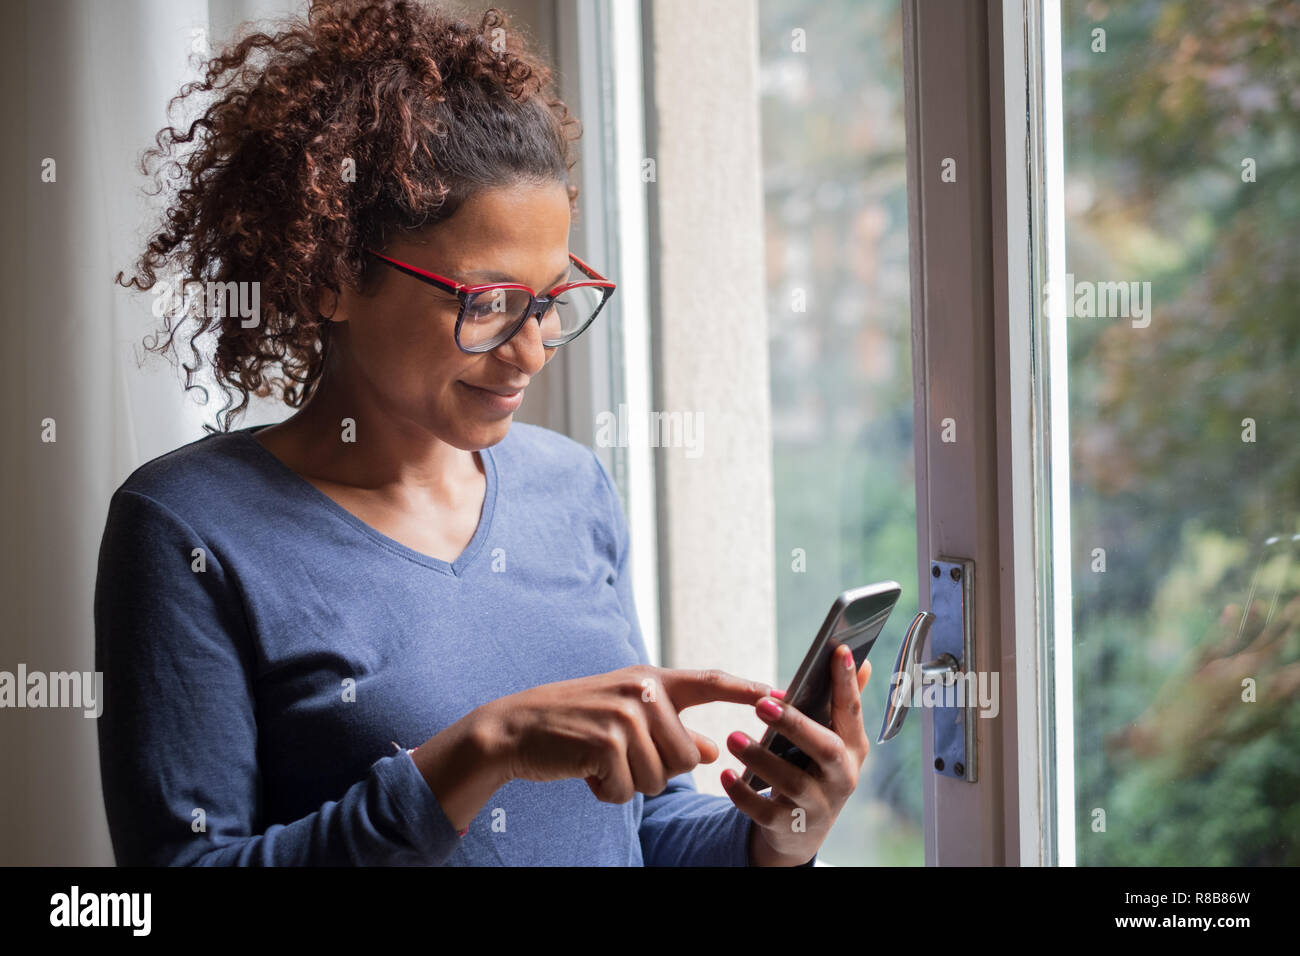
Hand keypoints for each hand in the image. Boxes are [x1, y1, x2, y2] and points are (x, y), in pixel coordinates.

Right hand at [480, 665, 772, 802]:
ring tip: (597, 759)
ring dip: (627, 783)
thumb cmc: (572, 724)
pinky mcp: (607, 742)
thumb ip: (669, 730)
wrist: (515, 728)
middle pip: (686, 758)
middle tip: (616, 756)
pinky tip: (584, 770)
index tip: (781, 693)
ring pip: (659, 779)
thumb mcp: (625, 718)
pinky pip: (626, 791)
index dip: (747, 689)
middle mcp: (644, 692)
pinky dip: (604, 792)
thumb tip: (710, 751)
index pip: (711, 681)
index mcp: (652, 680)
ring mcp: (626, 715)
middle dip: (655, 771)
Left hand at [720, 644, 871, 865]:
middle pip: (825, 749)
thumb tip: (861, 660)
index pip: (851, 711)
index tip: (839, 650)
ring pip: (791, 781)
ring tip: (733, 738)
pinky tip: (725, 775)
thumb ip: (842, 703)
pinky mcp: (789, 826)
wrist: (802, 832)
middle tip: (762, 703)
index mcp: (853, 748)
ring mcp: (817, 805)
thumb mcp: (833, 741)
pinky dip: (742, 794)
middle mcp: (842, 777)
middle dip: (795, 725)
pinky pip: (763, 811)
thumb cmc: (815, 769)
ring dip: (760, 758)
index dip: (847, 683)